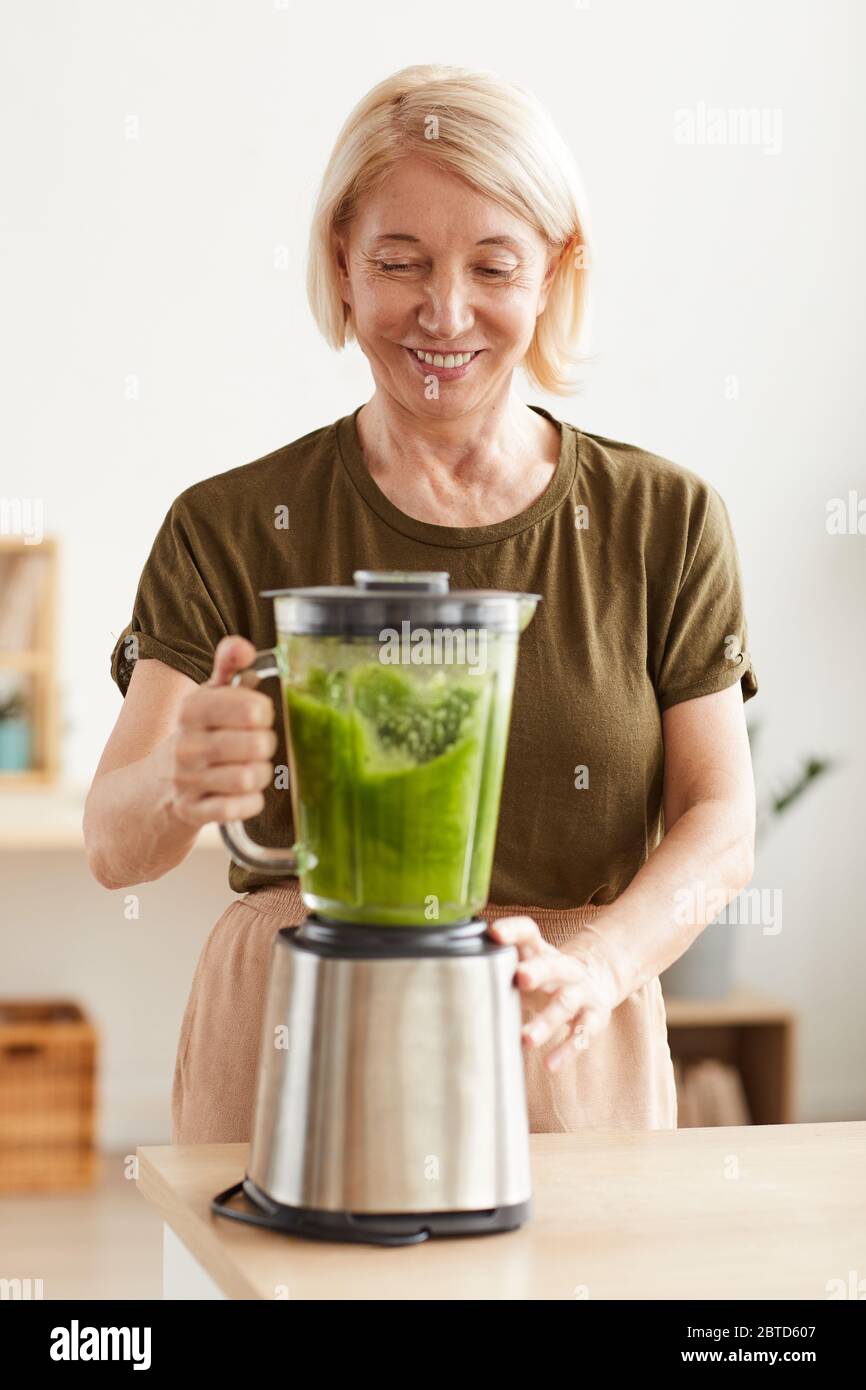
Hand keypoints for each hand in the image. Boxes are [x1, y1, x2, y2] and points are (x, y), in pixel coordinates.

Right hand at [163, 636, 277, 827]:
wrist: (150, 792)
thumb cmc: (193, 737)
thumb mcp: (206, 699)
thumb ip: (227, 667)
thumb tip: (244, 646)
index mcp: (192, 711)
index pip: (250, 707)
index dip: (264, 711)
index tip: (258, 716)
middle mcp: (186, 745)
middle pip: (256, 743)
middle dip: (266, 745)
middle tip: (259, 745)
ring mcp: (187, 781)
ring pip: (248, 777)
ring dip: (261, 774)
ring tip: (253, 769)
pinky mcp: (191, 812)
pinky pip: (236, 808)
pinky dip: (250, 802)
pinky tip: (244, 794)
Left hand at [486, 915, 622, 1072]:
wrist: (597, 978)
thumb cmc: (546, 974)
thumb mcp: (527, 964)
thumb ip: (499, 970)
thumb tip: (451, 981)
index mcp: (541, 951)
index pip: (529, 933)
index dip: (513, 930)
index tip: (494, 933)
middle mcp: (565, 968)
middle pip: (554, 965)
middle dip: (538, 971)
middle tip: (521, 978)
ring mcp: (582, 991)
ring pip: (566, 1004)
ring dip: (547, 1022)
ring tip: (526, 1040)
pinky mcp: (595, 1016)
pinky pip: (583, 1033)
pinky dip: (567, 1050)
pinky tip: (550, 1064)